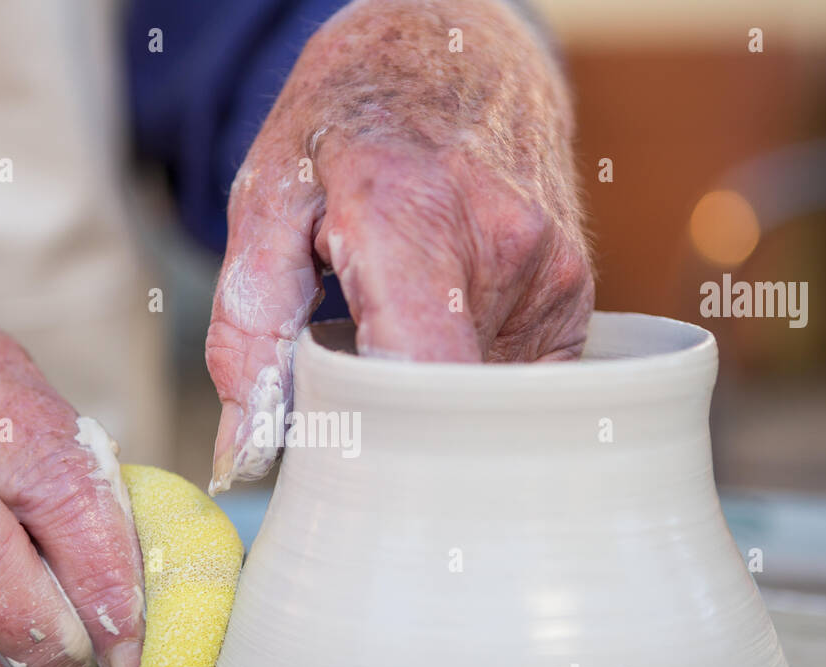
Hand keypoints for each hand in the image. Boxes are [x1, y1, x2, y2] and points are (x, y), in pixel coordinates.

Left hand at [206, 0, 593, 491]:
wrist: (454, 50)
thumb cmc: (349, 121)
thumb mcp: (266, 198)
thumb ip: (249, 330)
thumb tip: (247, 453)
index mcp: (411, 217)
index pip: (419, 377)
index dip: (377, 442)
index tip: (339, 457)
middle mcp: (502, 246)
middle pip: (446, 411)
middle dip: (389, 428)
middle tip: (346, 392)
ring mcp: (554, 273)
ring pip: (481, 405)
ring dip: (427, 396)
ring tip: (394, 324)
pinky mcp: (578, 295)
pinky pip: (515, 382)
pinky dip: (464, 373)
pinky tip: (438, 319)